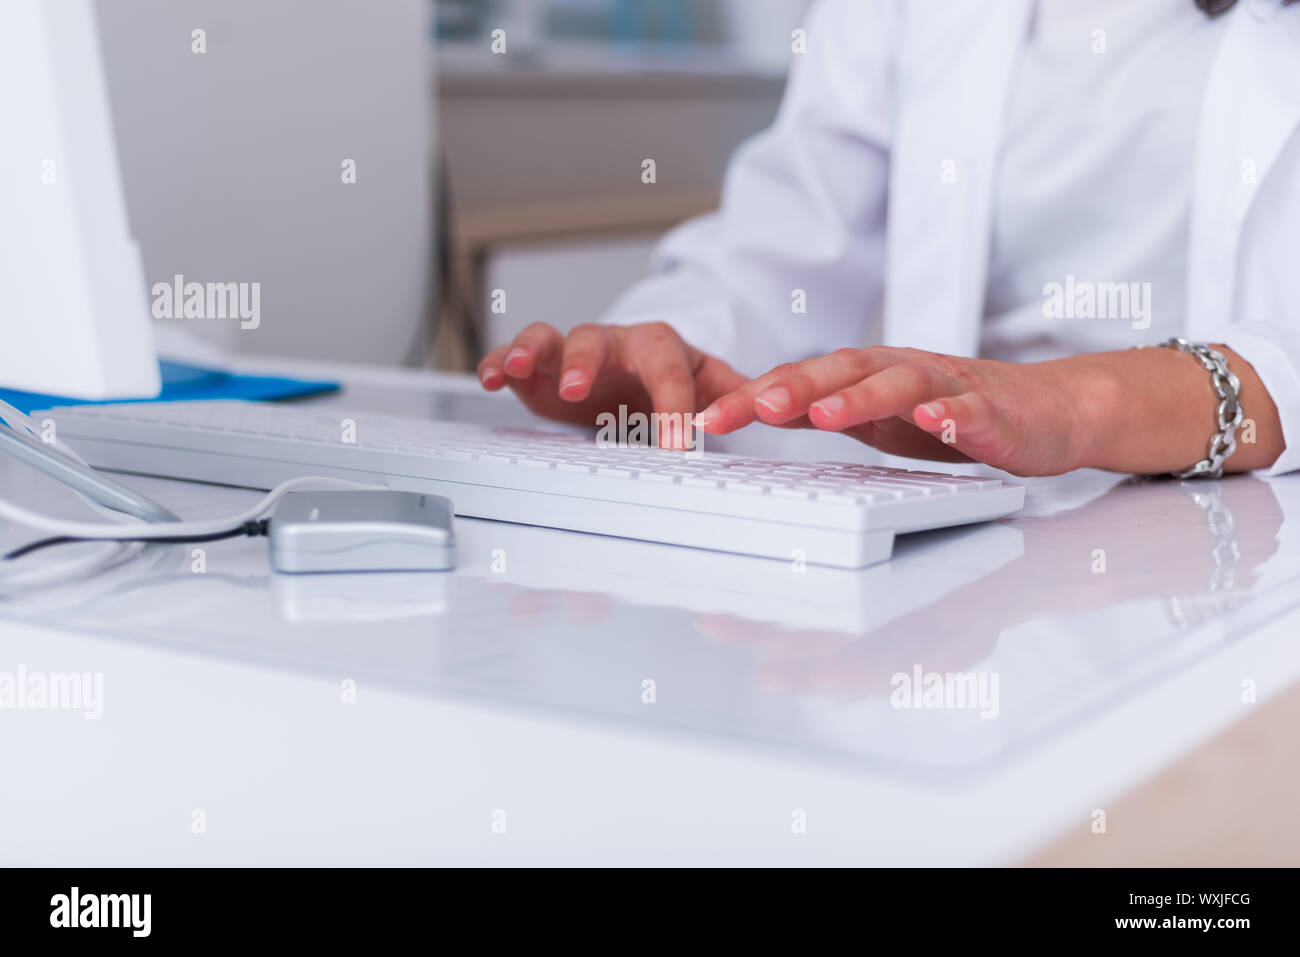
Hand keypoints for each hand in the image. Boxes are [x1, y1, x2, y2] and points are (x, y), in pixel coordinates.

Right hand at [478, 322, 745, 446]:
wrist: (632, 375)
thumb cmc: (668, 380)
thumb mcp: (707, 385)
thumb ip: (735, 393)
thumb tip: (779, 405)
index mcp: (659, 348)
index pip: (668, 372)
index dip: (672, 406)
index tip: (675, 443)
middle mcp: (612, 343)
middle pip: (598, 340)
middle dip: (587, 362)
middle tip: (578, 391)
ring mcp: (572, 351)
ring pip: (550, 338)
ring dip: (533, 350)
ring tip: (519, 369)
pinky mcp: (540, 367)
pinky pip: (516, 355)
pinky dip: (500, 362)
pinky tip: (489, 378)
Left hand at [694, 346, 1090, 475]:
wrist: (1046, 410)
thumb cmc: (955, 413)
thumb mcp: (876, 418)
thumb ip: (824, 411)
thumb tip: (759, 409)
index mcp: (867, 378)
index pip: (802, 382)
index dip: (752, 398)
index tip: (706, 420)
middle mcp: (900, 372)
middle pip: (841, 372)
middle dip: (792, 388)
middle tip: (750, 408)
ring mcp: (947, 388)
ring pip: (898, 383)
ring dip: (859, 397)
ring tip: (823, 414)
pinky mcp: (991, 411)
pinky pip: (969, 411)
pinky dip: (950, 415)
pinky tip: (933, 422)